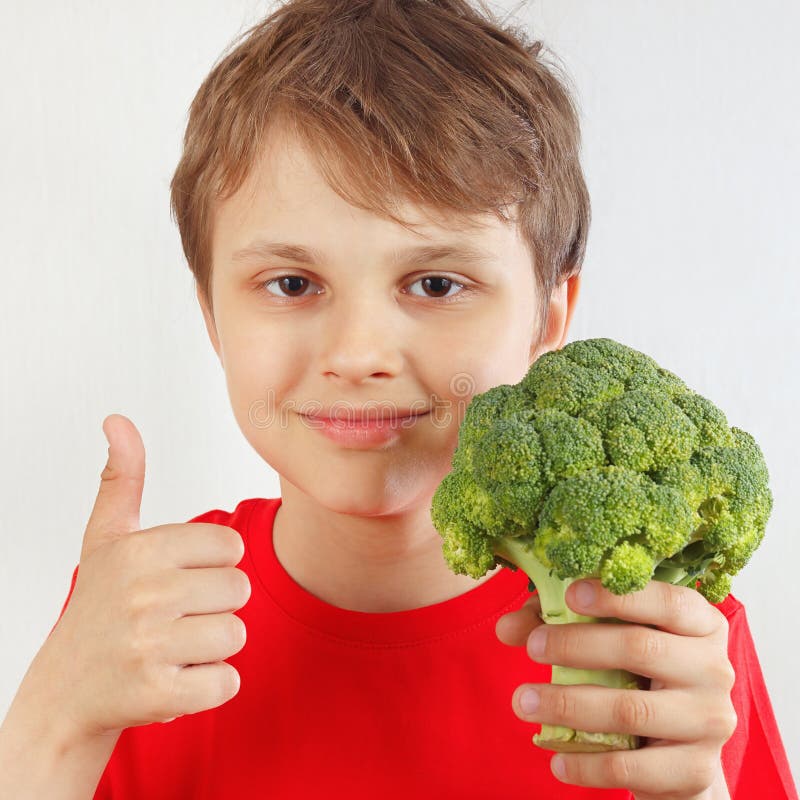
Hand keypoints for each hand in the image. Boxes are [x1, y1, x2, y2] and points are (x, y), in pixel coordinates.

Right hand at [37, 414, 251, 738]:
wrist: (64, 693)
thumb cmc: (97, 608)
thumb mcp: (105, 538)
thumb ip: (122, 479)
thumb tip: (118, 420)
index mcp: (141, 549)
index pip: (231, 546)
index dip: (212, 566)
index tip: (177, 579)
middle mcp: (144, 593)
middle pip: (239, 590)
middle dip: (213, 607)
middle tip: (171, 619)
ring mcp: (150, 646)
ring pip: (236, 635)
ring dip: (211, 647)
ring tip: (171, 648)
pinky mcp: (159, 695)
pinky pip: (228, 682)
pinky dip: (210, 686)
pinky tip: (173, 679)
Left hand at [495, 578, 736, 798]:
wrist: (679, 751)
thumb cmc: (635, 673)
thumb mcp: (606, 637)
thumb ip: (558, 621)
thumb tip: (507, 628)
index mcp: (700, 622)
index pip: (666, 600)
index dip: (618, 595)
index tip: (571, 593)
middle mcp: (714, 667)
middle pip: (641, 649)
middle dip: (577, 646)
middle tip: (532, 648)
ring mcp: (711, 721)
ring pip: (631, 710)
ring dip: (568, 705)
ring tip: (523, 702)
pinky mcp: (696, 770)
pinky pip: (633, 768)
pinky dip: (587, 765)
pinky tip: (555, 759)